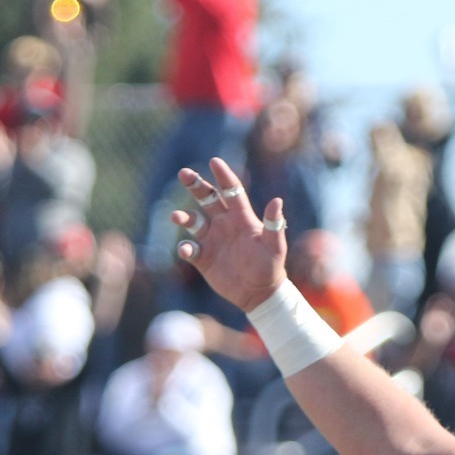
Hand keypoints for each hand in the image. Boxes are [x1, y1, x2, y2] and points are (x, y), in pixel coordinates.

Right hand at [173, 158, 287, 313]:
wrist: (260, 293)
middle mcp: (224, 224)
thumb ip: (274, 224)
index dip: (223, 176)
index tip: (214, 161)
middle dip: (196, 185)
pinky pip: (189, 249)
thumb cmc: (271, 267)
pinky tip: (186, 249)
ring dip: (184, 217)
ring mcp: (212, 240)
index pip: (231, 191)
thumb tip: (277, 200)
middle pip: (207, 199)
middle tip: (183, 173)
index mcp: (241, 218)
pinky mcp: (203, 258)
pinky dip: (185, 248)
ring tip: (176, 216)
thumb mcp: (275, 246)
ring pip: (193, 222)